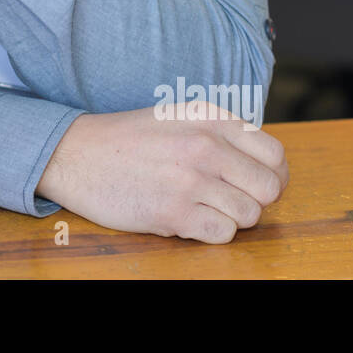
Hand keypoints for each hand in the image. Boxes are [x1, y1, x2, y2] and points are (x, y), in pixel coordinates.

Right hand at [36, 104, 288, 242]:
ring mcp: (190, 179)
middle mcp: (206, 145)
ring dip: (230, 218)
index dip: (271, 177)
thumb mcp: (180, 118)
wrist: (77, 154)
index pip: (275, 156)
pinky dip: (211, 232)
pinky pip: (223, 234)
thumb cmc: (130, 140)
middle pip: (269, 189)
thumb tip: (269, 168)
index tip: (252, 184)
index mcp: (211, 118)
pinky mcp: (173, 212)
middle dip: (254, 200)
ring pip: (250, 215)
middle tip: (228, 200)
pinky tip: (188, 219)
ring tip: (201, 207)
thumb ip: (223, 134)